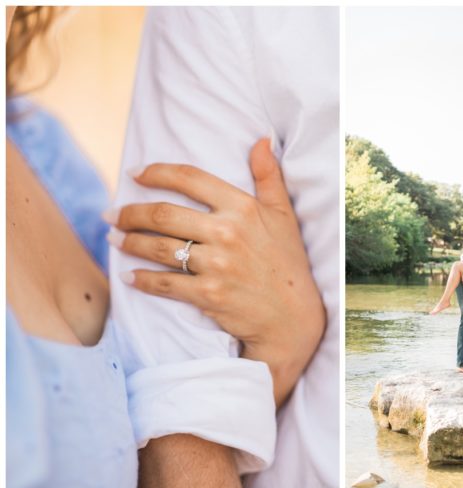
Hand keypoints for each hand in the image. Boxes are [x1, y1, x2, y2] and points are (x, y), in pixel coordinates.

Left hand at [107, 139, 324, 405]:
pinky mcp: (208, 294)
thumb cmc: (288, 262)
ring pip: (158, 248)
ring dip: (130, 242)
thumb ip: (269, 175)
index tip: (135, 174)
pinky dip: (142, 279)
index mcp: (243, 208)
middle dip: (130, 213)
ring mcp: (217, 265)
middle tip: (112, 214)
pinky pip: (164, 283)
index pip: (190, 179)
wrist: (293, 315)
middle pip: (163, 214)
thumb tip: (261, 140)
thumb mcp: (284, 214)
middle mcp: (228, 233)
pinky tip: (129, 276)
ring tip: (115, 238)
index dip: (156, 173)